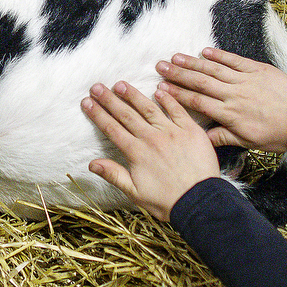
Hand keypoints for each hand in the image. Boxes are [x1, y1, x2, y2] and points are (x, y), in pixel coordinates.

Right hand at [81, 81, 221, 221]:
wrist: (199, 202)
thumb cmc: (167, 201)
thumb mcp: (135, 193)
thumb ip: (114, 175)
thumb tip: (91, 164)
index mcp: (137, 153)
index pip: (112, 128)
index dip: (98, 114)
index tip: (87, 102)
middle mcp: (152, 138)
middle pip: (126, 114)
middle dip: (110, 99)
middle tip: (97, 86)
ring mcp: (172, 132)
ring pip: (149, 108)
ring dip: (133, 95)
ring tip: (120, 84)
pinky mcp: (191, 131)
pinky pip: (177, 110)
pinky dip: (167, 99)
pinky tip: (158, 89)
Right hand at [155, 48, 286, 156]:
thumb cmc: (279, 134)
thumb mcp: (250, 142)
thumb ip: (224, 138)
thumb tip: (202, 139)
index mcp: (230, 114)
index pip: (198, 103)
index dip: (178, 95)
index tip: (161, 89)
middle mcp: (234, 94)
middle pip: (200, 82)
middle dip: (178, 74)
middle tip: (160, 67)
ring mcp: (245, 80)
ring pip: (214, 69)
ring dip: (193, 62)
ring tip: (175, 57)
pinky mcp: (257, 69)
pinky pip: (234, 60)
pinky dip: (219, 55)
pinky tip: (205, 51)